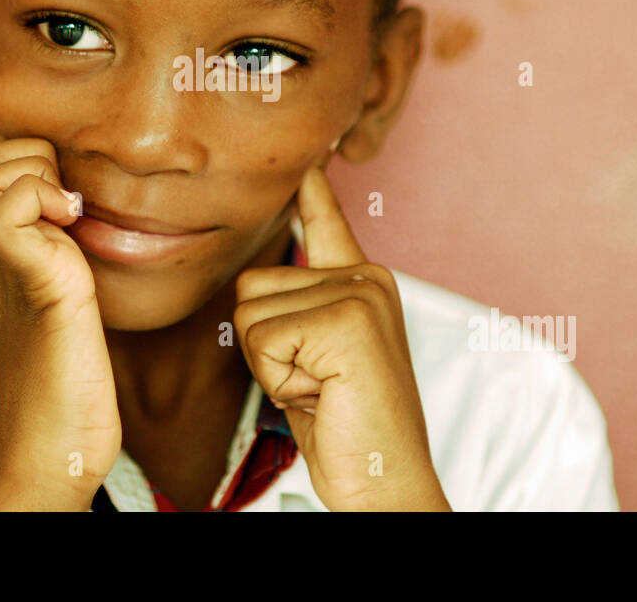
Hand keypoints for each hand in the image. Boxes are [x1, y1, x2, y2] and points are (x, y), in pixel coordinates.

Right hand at [0, 122, 120, 509]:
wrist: (48, 465)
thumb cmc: (66, 398)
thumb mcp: (67, 314)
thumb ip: (67, 273)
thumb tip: (83, 238)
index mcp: (7, 262)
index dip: (24, 157)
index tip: (67, 193)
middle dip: (25, 154)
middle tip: (65, 199)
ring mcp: (9, 272)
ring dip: (31, 176)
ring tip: (66, 215)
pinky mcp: (37, 289)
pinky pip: (11, 216)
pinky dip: (39, 202)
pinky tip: (72, 230)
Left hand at [233, 165, 450, 510]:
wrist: (385, 481)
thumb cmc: (349, 425)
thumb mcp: (321, 356)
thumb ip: (302, 310)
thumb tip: (260, 282)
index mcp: (363, 283)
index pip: (326, 224)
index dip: (312, 192)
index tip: (311, 155)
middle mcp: (366, 278)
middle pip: (253, 286)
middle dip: (265, 344)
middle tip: (315, 380)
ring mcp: (360, 296)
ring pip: (251, 313)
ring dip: (271, 365)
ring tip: (320, 387)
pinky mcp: (347, 321)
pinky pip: (263, 339)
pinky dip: (279, 378)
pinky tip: (322, 394)